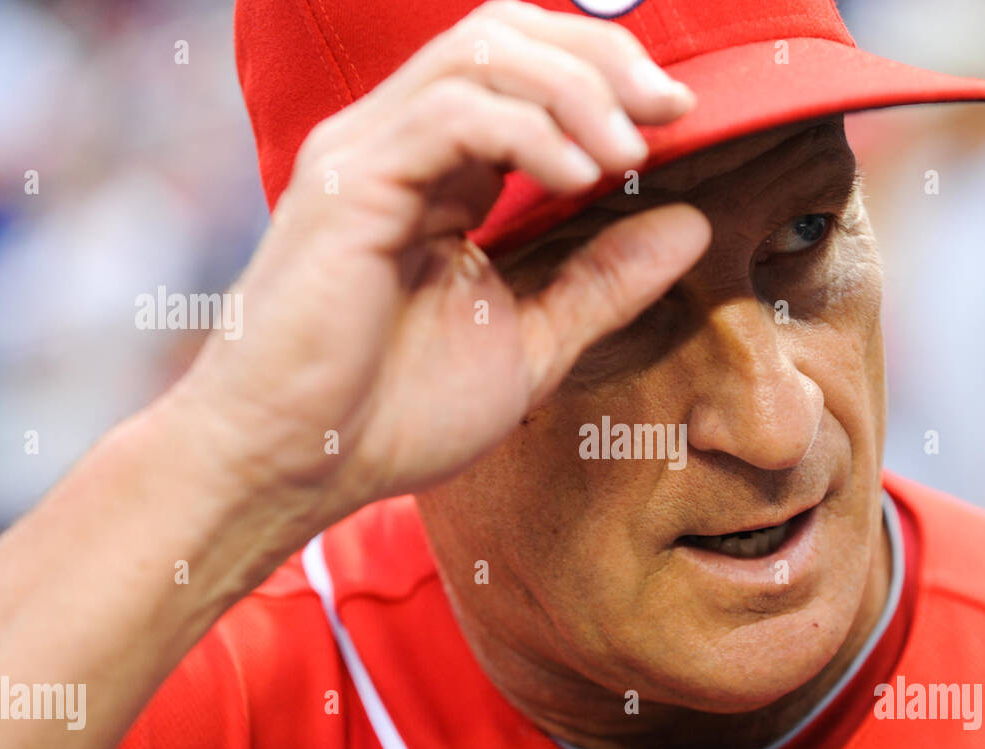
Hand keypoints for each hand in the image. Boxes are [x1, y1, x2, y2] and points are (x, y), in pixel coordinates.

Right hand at [171, 0, 710, 521]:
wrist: (295, 468)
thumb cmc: (391, 415)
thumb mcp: (531, 341)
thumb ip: (604, 280)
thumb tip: (689, 225)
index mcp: (436, 172)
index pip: (521, 67)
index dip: (606, 74)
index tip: (676, 117)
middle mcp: (395, 143)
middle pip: (504, 33)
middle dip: (603, 60)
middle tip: (669, 112)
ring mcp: (365, 154)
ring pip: (479, 53)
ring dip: (574, 91)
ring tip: (626, 156)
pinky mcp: (349, 183)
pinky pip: (451, 112)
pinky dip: (528, 131)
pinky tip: (575, 176)